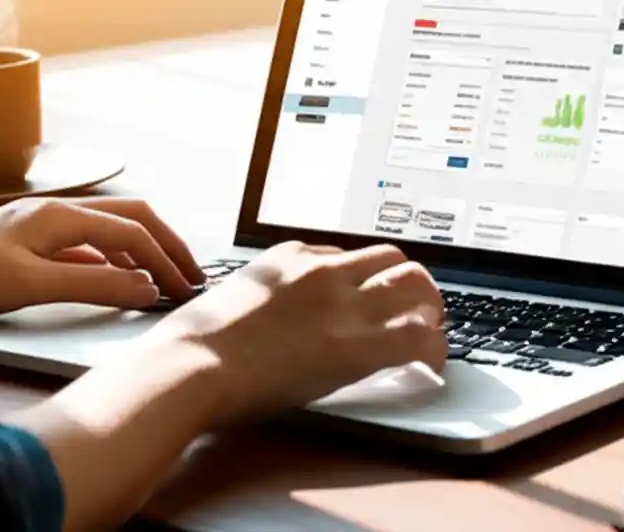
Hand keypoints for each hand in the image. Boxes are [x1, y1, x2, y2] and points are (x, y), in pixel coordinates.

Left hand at [0, 197, 205, 317]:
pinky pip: (85, 248)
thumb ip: (96, 286)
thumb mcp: (33, 286)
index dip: (167, 262)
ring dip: (141, 254)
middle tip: (192, 275)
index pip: (134, 234)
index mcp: (62, 216)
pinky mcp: (27, 244)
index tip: (188, 290)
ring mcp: (40, 227)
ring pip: (108, 233)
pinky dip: (112, 263)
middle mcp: (56, 213)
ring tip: (162, 281)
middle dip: (166, 246)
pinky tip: (114, 283)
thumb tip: (148, 289)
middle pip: (130, 220)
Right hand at [149, 241, 446, 424]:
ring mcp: (343, 304)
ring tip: (430, 329)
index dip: (362, 281)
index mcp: (290, 257)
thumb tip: (275, 314)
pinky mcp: (356, 345)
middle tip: (414, 307)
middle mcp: (324, 271)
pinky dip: (434, 347)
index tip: (365, 298)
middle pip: (390, 257)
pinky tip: (431, 361)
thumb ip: (265, 295)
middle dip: (406, 281)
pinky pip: (418, 336)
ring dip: (428, 305)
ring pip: (415, 284)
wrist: (189, 367)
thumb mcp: (231, 297)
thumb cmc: (193, 345)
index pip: (346, 256)